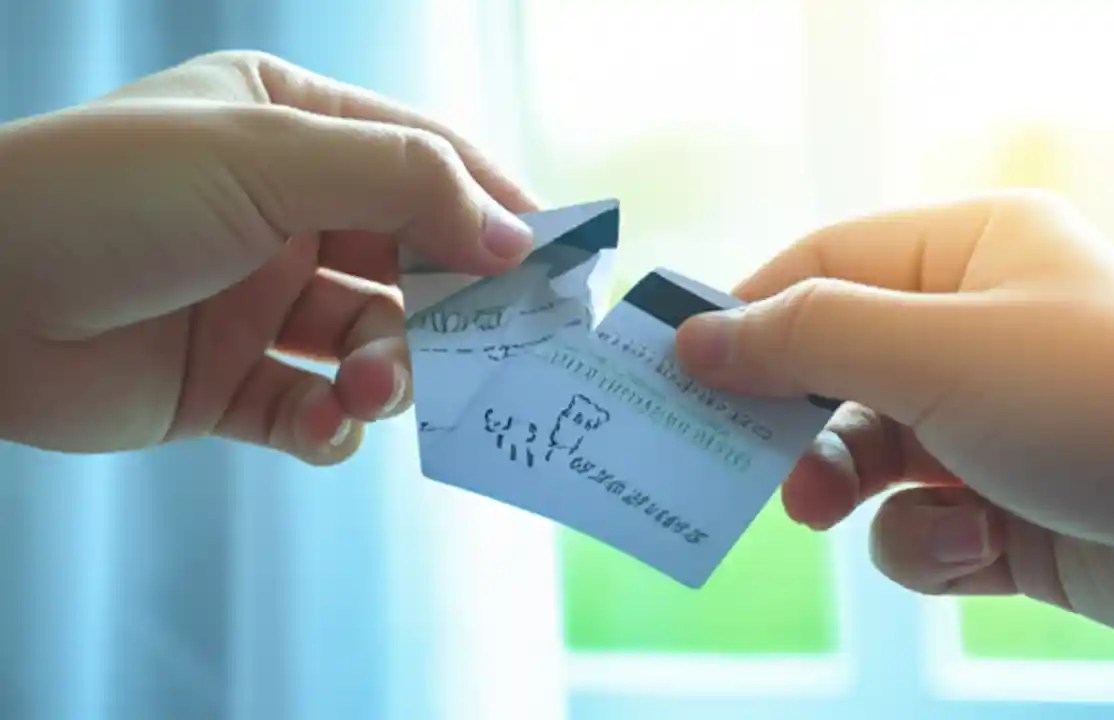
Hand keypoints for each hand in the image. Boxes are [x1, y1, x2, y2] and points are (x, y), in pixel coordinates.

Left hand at [0, 51, 536, 462]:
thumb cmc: (108, 195)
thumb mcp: (270, 159)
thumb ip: (406, 186)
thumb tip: (516, 236)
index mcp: (290, 130)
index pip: (422, 163)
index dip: (492, 209)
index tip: (550, 264)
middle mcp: (280, 211)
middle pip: (407, 262)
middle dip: (445, 308)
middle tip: (483, 347)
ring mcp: (253, 299)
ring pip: (368, 340)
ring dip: (389, 371)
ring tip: (375, 389)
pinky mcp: (223, 382)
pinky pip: (309, 408)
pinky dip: (329, 424)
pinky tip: (322, 424)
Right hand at [677, 191, 1113, 651]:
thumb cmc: (1101, 403)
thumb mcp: (937, 352)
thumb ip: (807, 339)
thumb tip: (696, 338)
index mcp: (971, 254)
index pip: (824, 269)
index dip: (747, 315)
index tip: (676, 366)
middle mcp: (978, 331)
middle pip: (835, 368)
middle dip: (794, 420)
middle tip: (736, 457)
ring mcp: (991, 426)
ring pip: (866, 456)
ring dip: (849, 488)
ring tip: (828, 509)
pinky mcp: (1005, 510)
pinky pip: (918, 524)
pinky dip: (929, 543)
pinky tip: (976, 544)